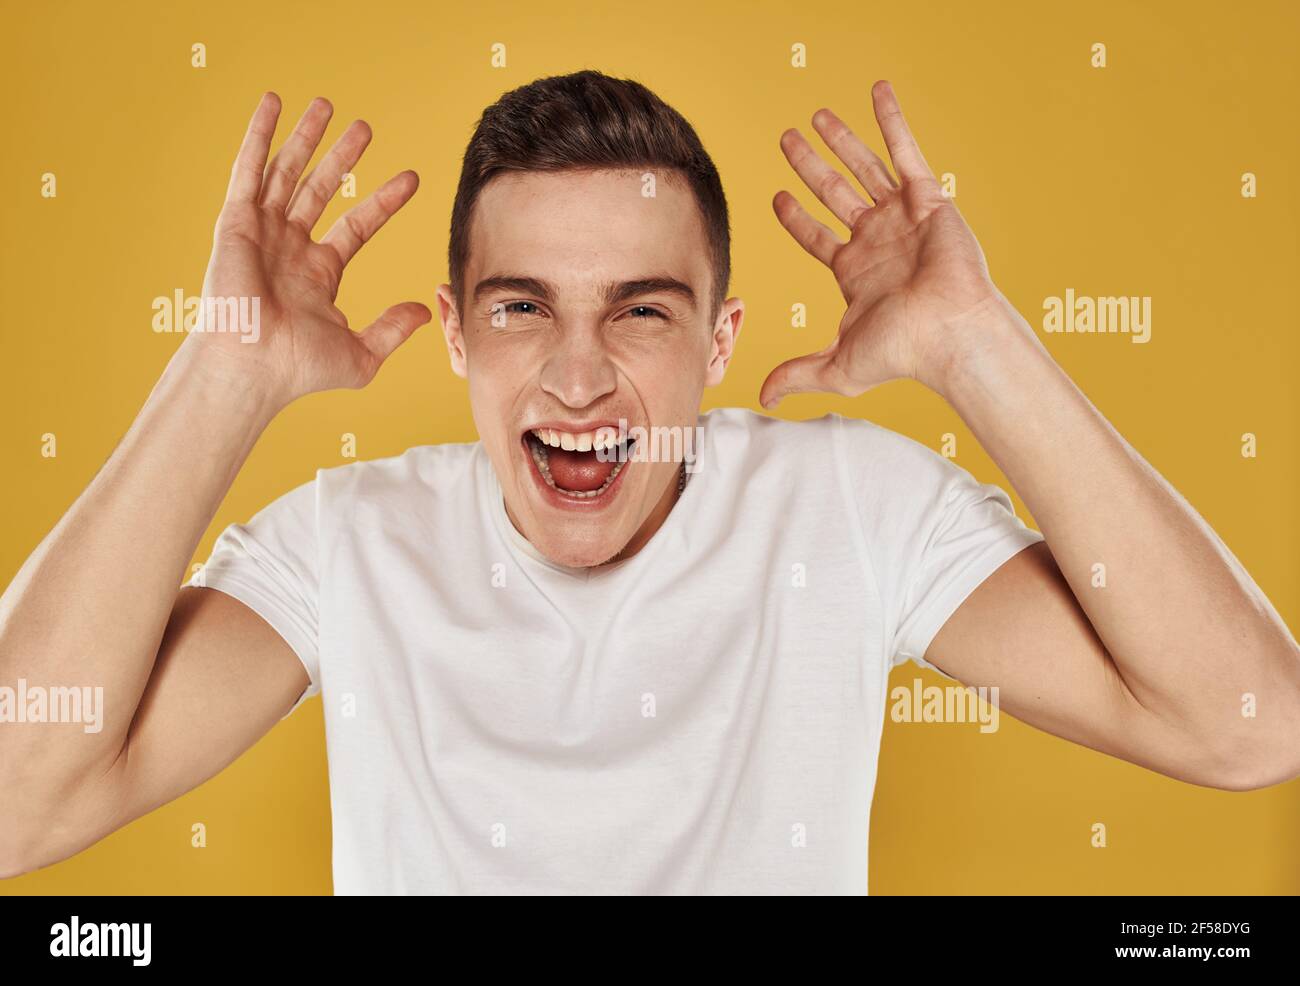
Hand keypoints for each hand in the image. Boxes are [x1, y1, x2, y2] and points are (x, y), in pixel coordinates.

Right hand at [181, 92, 429, 406]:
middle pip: (321, 190)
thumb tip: (424, 312)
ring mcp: (263, 232)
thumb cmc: (299, 369)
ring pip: (288, 172)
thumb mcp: (362, 352)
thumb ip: (392, 329)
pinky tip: (273, 103)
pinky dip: (259, 134)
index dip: (383, 202)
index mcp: (318, 274)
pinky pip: (248, 169)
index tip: (411, 178)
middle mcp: (290, 248)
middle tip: (365, 127)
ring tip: (328, 105)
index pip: (358, 226)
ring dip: (307, 137)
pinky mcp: (236, 222)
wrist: (254, 367)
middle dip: (343, 158)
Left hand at [761, 80, 1008, 407]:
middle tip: (786, 140)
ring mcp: (901, 218)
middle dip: (808, 168)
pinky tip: (876, 92)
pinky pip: (905, 151)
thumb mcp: (837, 365)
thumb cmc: (902, 352)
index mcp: (855, 272)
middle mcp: (876, 241)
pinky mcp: (928, 199)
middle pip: (833, 194)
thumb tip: (764, 397)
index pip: (817, 237)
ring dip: (840, 141)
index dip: (796, 219)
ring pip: (863, 169)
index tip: (777, 199)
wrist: (947, 335)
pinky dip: (891, 121)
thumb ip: (798, 373)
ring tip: (815, 116)